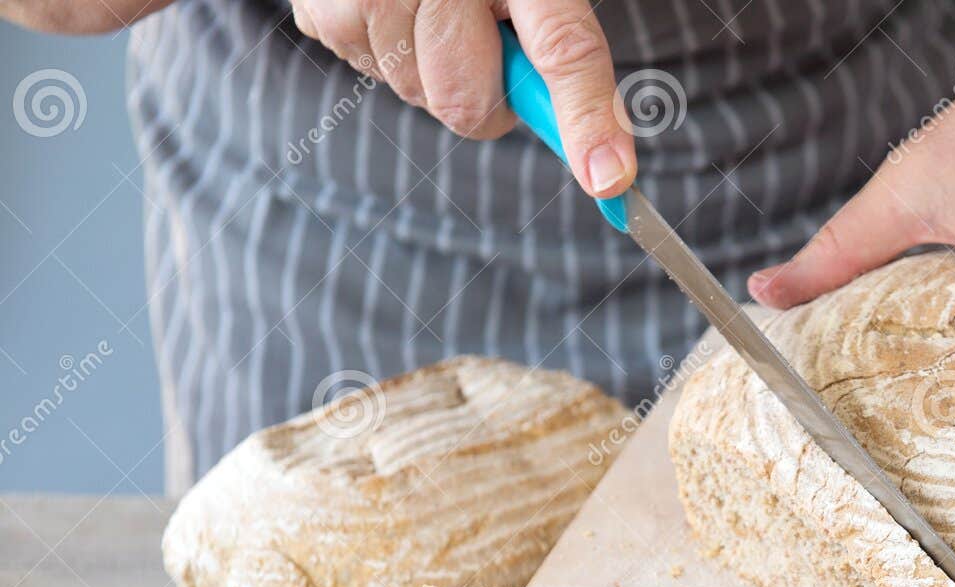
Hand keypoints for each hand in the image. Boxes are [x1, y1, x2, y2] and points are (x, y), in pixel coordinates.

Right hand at [290, 0, 635, 195]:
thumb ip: (558, 46)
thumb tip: (600, 160)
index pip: (563, 49)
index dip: (587, 119)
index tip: (609, 181)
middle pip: (467, 102)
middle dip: (485, 94)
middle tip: (483, 38)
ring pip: (417, 93)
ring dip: (433, 70)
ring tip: (432, 5)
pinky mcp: (324, 10)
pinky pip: (374, 74)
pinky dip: (391, 55)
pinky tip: (396, 8)